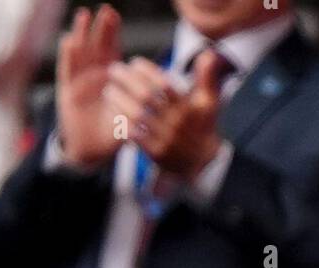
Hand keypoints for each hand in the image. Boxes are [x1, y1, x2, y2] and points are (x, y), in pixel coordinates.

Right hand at [56, 5, 122, 166]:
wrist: (90, 150)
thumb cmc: (111, 134)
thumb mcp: (127, 120)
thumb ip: (136, 109)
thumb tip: (151, 108)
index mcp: (110, 78)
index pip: (111, 50)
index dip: (112, 33)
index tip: (113, 15)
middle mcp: (94, 75)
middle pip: (96, 46)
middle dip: (100, 28)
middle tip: (105, 10)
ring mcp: (79, 81)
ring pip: (80, 53)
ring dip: (81, 34)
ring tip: (84, 16)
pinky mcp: (67, 92)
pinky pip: (67, 71)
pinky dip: (68, 57)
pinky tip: (68, 41)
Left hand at [105, 49, 223, 180]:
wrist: (201, 162)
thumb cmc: (201, 125)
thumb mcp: (209, 102)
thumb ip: (208, 77)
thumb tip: (209, 54)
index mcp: (187, 107)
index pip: (162, 83)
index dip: (145, 70)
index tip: (133, 62)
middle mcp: (176, 123)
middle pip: (145, 97)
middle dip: (126, 80)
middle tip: (113, 70)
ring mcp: (166, 140)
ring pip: (136, 115)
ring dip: (118, 100)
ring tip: (108, 90)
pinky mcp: (156, 154)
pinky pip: (133, 135)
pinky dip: (121, 122)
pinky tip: (113, 112)